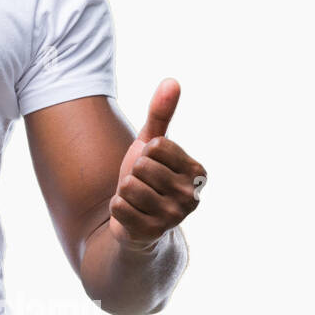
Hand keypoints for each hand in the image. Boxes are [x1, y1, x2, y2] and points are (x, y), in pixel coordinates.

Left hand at [108, 78, 206, 251]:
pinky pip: (119, 207)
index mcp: (196, 172)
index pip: (156, 147)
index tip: (151, 168)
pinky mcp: (152, 233)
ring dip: (125, 192)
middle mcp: (191, 196)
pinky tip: (131, 215)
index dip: (144, 154)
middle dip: (133, 174)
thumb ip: (161, 114)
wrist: (136, 222)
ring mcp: (174, 217)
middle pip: (141, 166)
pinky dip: (118, 208)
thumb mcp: (151, 145)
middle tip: (142, 186)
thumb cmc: (146, 178)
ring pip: (129, 186)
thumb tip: (172, 81)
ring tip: (137, 200)